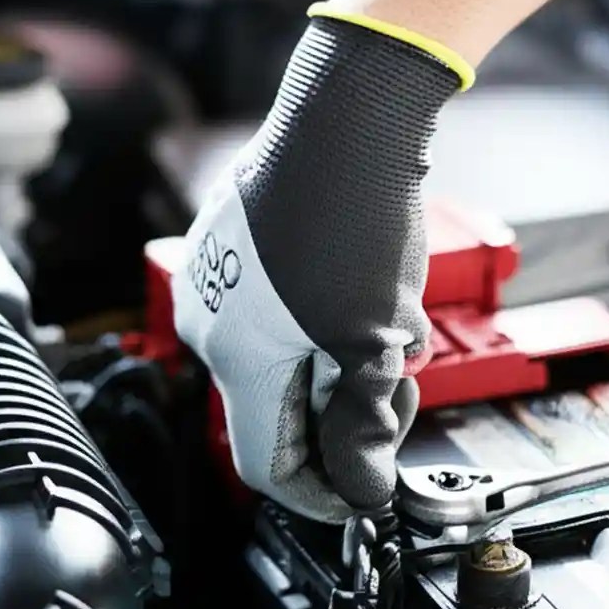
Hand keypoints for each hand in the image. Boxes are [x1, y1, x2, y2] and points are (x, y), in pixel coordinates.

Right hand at [172, 13, 462, 522]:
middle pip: (281, 413)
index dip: (323, 493)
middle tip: (399, 383)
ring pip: (284, 364)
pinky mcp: (232, 254)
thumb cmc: (356, 214)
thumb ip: (366, 423)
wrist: (346, 115)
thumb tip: (364, 488)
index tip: (365, 492)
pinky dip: (324, 328)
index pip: (268, 467)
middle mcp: (209, 325)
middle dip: (347, 412)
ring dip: (342, 367)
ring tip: (390, 327)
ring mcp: (217, 285)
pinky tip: (366, 297)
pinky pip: (276, 317)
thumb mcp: (375, 338)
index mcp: (238, 359)